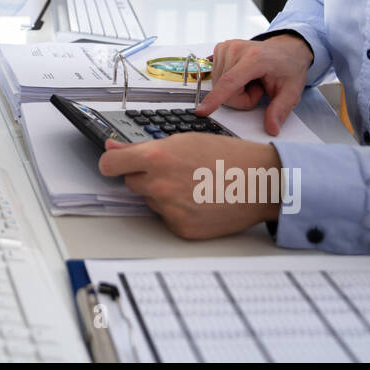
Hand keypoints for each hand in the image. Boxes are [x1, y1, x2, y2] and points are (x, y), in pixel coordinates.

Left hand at [98, 134, 281, 238]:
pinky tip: (199, 201)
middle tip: (175, 171)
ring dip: (163, 194)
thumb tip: (112, 149)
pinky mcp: (181, 229)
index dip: (112, 164)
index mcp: (156, 158)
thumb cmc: (226, 156)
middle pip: (132, 184)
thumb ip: (142, 147)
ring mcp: (170, 210)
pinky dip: (178, 211)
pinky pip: (167, 218)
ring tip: (194, 184)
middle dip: (146, 177)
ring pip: (151, 201)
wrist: (260, 182)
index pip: (109, 166)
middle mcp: (159, 186)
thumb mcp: (183, 140)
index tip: (115, 165)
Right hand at [193, 35, 311, 135]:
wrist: (286, 49)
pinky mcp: (220, 49)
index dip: (215, 99)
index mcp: (255, 58)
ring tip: (252, 80)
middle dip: (241, 98)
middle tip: (259, 88)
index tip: (202, 111)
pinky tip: (243, 75)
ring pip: (218, 86)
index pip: (230, 82)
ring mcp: (226, 47)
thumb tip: (272, 128)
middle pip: (225, 90)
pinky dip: (229, 82)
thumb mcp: (292, 92)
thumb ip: (280, 110)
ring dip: (235, 90)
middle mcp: (237, 49)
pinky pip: (216, 77)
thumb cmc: (288, 68)